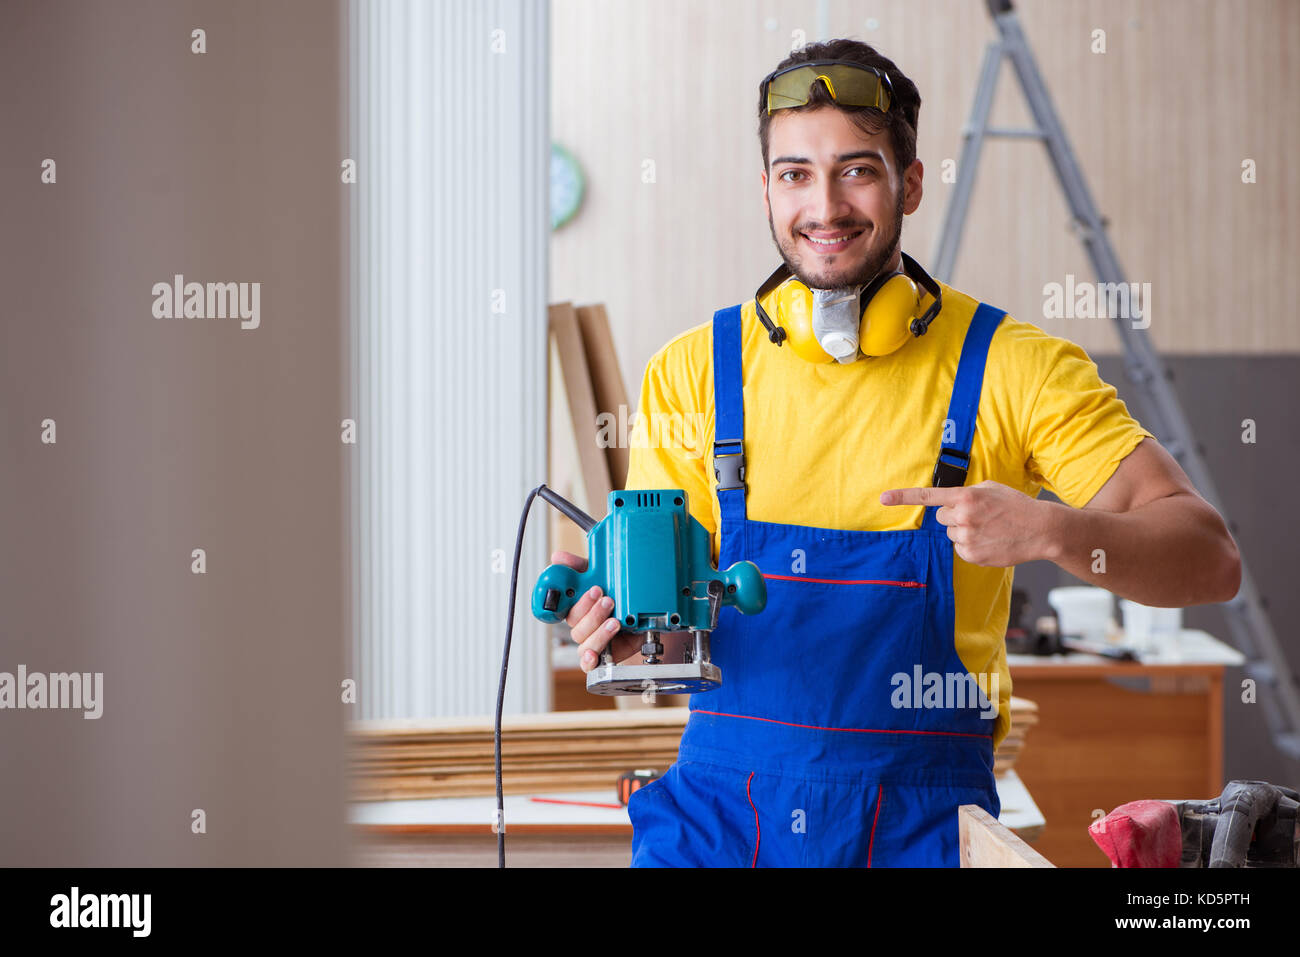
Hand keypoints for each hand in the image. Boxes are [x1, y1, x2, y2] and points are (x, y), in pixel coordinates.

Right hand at [550, 551, 639, 671]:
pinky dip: (590, 659)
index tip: (589, 590)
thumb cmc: (619, 596)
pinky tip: (595, 653)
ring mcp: (593, 641)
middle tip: (608, 600)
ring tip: (615, 620)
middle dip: (592, 613)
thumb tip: (558, 558)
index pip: (566, 607)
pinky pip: (590, 663)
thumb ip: (581, 568)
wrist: (647, 615)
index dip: (575, 601)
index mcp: (578, 608)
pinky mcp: (605, 655)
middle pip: (576, 625)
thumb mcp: (603, 576)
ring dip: (599, 631)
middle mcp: (583, 626)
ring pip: (585, 642)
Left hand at [880, 480, 1054, 566]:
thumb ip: (966, 492)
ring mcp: (967, 538)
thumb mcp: (991, 488)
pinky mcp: (971, 555)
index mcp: (966, 496)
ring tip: (989, 529)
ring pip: (951, 534)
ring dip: (964, 531)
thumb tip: (949, 501)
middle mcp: (963, 517)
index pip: (928, 497)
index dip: (903, 497)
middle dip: (954, 516)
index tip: (883, 498)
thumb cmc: (1016, 506)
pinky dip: (971, 545)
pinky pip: (960, 548)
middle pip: (941, 518)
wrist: (1041, 529)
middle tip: (978, 516)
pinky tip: (990, 541)